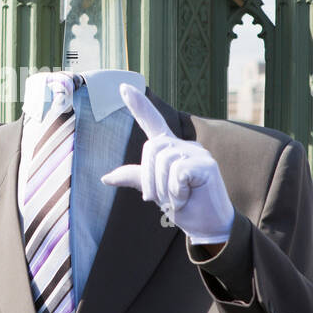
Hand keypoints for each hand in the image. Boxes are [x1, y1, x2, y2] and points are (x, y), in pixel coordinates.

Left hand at [101, 84, 235, 247]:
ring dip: (164, 189)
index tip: (122, 86)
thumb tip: (105, 178)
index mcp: (170, 149)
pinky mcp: (207, 165)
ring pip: (164, 162)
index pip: (152, 121)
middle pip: (151, 148)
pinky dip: (176, 192)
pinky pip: (178, 173)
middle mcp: (184, 146)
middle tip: (159, 199)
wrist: (207, 225)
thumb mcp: (155, 191)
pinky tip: (187, 197)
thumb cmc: (184, 206)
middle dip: (149, 178)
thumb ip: (136, 178)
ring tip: (177, 199)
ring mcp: (198, 153)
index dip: (138, 105)